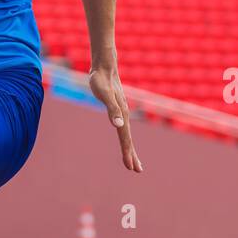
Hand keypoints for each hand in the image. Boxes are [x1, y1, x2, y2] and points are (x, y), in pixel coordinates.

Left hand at [89, 58, 142, 172]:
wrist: (105, 66)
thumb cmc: (101, 79)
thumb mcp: (104, 94)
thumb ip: (112, 109)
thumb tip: (119, 124)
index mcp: (122, 115)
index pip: (125, 138)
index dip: (128, 154)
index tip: (131, 167)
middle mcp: (124, 115)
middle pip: (128, 139)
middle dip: (132, 156)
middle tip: (136, 170)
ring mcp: (122, 112)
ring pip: (126, 134)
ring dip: (129, 148)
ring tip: (132, 160)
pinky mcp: (118, 109)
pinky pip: (122, 127)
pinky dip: (124, 137)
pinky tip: (124, 137)